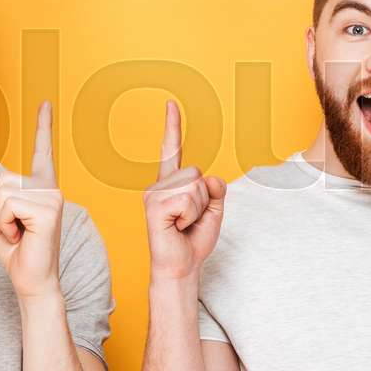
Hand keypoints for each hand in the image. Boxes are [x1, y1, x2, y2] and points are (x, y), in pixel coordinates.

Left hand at [0, 101, 64, 298]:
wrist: (32, 282)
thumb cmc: (18, 254)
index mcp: (42, 188)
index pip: (42, 152)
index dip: (43, 127)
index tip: (45, 103)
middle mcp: (51, 189)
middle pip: (2, 180)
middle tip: (12, 231)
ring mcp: (52, 197)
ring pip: (1, 193)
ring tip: (17, 234)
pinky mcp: (48, 210)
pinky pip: (7, 205)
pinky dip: (4, 224)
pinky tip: (21, 236)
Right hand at [144, 100, 225, 282]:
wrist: (182, 267)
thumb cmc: (194, 240)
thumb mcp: (214, 210)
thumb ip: (216, 189)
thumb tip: (210, 177)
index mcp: (172, 184)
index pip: (172, 150)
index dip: (173, 126)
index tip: (171, 104)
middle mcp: (159, 185)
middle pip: (198, 173)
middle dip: (205, 198)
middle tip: (189, 219)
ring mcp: (154, 194)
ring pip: (195, 185)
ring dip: (198, 208)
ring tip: (182, 224)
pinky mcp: (154, 206)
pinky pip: (189, 199)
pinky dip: (191, 215)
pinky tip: (176, 227)